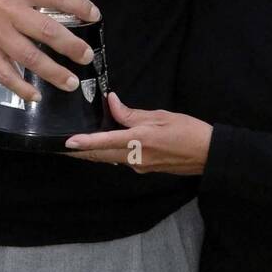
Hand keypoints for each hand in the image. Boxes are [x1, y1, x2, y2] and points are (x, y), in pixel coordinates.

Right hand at [0, 0, 100, 100]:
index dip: (79, 5)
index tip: (95, 15)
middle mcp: (10, 12)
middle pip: (48, 31)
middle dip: (72, 46)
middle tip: (87, 56)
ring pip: (31, 57)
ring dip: (54, 72)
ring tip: (71, 82)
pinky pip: (5, 74)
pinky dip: (20, 87)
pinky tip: (34, 95)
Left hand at [62, 92, 212, 174]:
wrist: (208, 154)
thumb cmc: (188, 131)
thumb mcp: (160, 117)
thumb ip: (132, 113)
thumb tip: (112, 103)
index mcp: (139, 141)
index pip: (105, 142)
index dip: (85, 142)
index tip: (67, 143)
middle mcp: (135, 158)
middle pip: (102, 155)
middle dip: (82, 151)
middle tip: (63, 146)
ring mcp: (140, 166)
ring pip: (110, 158)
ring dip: (95, 152)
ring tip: (79, 143)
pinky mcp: (145, 168)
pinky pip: (121, 160)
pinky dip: (110, 152)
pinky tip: (106, 144)